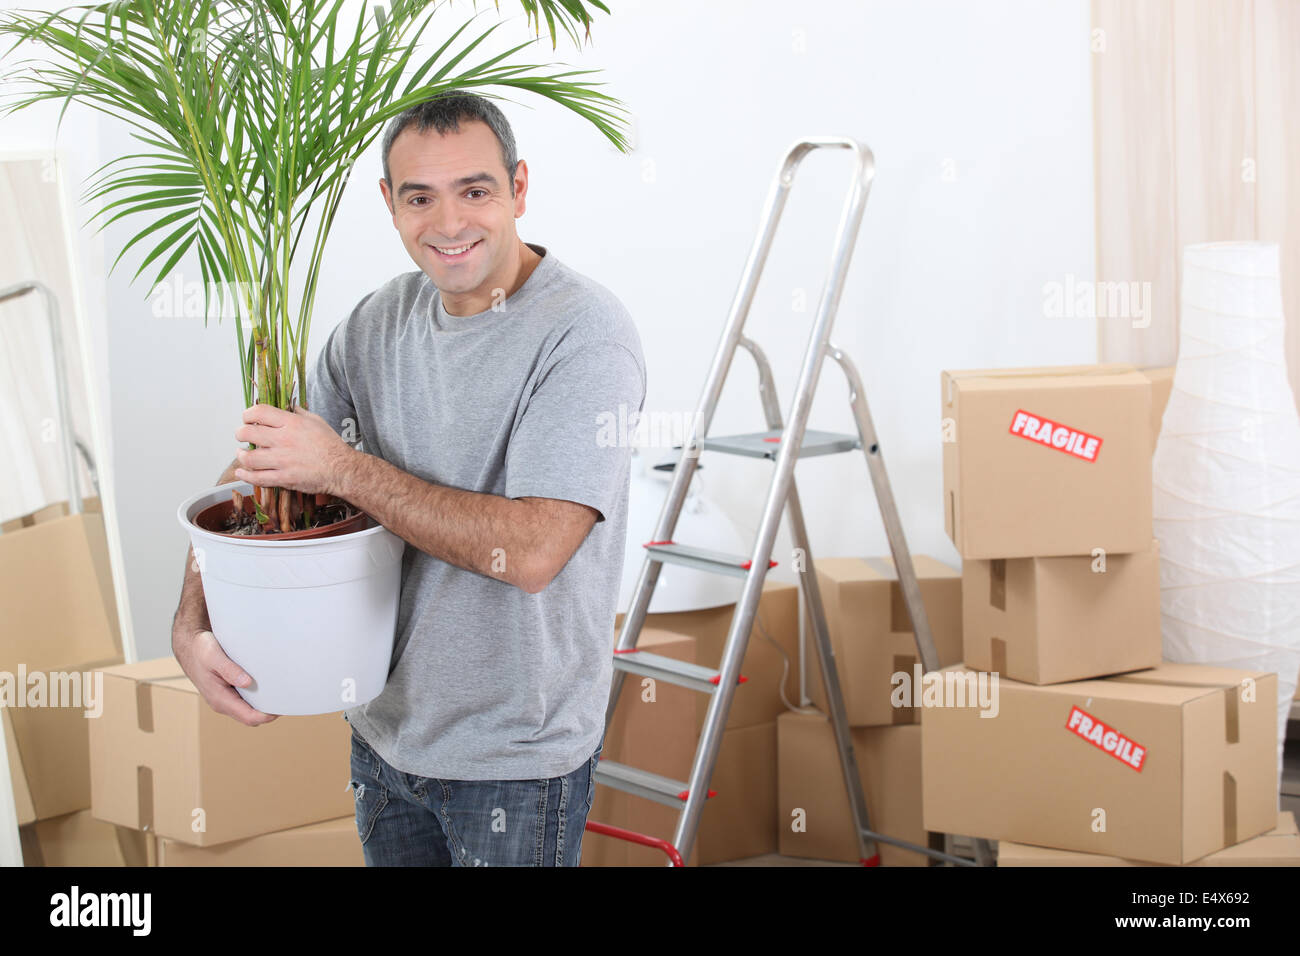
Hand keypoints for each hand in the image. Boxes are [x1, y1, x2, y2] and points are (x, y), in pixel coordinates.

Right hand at [173, 624, 278, 725]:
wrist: (190, 647)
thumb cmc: (201, 650)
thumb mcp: (214, 656)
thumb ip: (229, 669)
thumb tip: (247, 682)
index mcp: (220, 699)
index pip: (248, 717)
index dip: (267, 716)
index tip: (282, 707)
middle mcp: (223, 703)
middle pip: (251, 717)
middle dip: (269, 712)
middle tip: (286, 698)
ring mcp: (226, 699)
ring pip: (249, 710)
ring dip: (263, 705)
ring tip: (279, 692)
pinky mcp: (228, 693)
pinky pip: (246, 701)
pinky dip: (258, 698)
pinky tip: (267, 686)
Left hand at [233, 403, 353, 495]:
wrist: (342, 470)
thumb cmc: (331, 445)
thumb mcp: (317, 421)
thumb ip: (299, 413)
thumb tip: (289, 407)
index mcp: (292, 423)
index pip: (259, 412)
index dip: (248, 414)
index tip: (247, 419)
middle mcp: (284, 440)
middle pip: (248, 433)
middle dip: (240, 433)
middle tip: (242, 436)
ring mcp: (283, 460)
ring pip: (249, 458)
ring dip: (241, 455)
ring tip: (242, 454)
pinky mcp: (284, 478)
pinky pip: (258, 478)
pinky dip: (245, 476)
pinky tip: (242, 473)